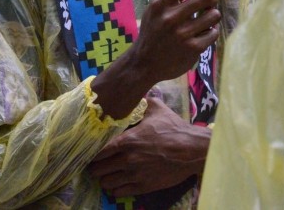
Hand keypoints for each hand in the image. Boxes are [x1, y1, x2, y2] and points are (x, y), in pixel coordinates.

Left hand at [88, 98, 209, 196]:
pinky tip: (117, 185)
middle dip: (95, 167)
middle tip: (95, 165)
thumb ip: (142, 100)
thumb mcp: (156, 109)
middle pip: (99, 169)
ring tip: (106, 175)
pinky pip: (120, 192)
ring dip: (104, 179)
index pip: (98, 151)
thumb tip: (137, 90)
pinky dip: (115, 190)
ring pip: (107, 183)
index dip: (91, 153)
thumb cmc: (174, 129)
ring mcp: (135, 175)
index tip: (89, 152)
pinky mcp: (144, 186)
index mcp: (126, 140)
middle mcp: (127, 159)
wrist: (193, 150)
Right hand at [131, 0, 221, 83]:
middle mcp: (171, 17)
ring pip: (213, 15)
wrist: (144, 63)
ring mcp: (182, 34)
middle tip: (208, 4)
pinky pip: (213, 33)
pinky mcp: (193, 48)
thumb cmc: (152, 33)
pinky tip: (202, 34)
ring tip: (204, 21)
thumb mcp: (154, 12)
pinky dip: (211, 32)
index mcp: (160, 5)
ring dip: (212, 15)